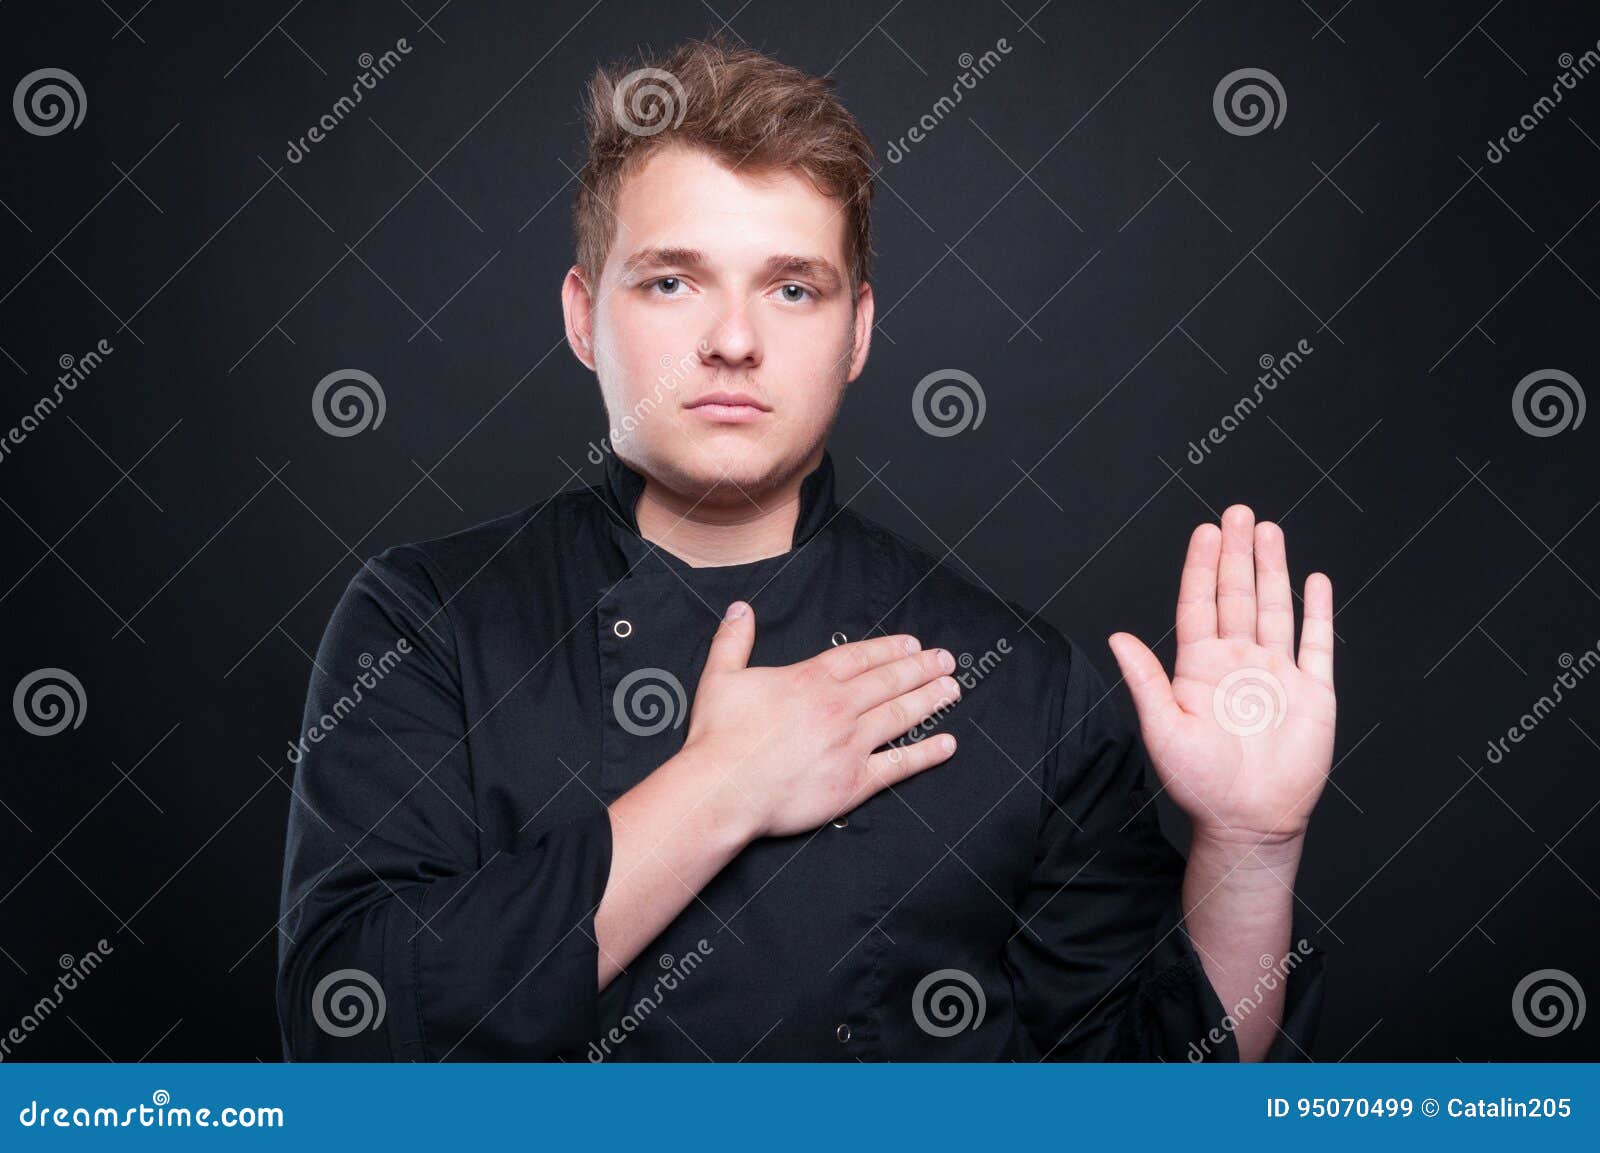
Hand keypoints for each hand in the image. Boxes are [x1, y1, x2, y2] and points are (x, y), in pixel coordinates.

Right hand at [681, 601, 961, 838]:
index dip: (889, 649)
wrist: (724, 789)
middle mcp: (837, 707)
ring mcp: (850, 744)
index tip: (912, 644)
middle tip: (946, 661)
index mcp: (809, 680)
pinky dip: (925, 754)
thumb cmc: (719, 738)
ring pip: (900, 716)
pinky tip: (946, 744)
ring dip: (929, 700)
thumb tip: (741, 610)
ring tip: (952, 689)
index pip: (860, 657)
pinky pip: (898, 765)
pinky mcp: (854, 782)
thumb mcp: (720, 677)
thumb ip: (734, 640)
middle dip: (921, 668)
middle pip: (889, 681)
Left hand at [1107, 505, 1334, 845]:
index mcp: (1199, 667)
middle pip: (1238, 595)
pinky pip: (1316, 643)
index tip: (1206, 531)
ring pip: (1274, 608)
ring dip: (1273, 570)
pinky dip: (1317, 611)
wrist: (1248, 822)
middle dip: (1238, 553)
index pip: (1200, 604)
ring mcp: (1276, 673)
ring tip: (1270, 531)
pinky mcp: (1312, 692)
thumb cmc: (1200, 785)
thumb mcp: (1163, 730)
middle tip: (1239, 512)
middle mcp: (1238, 662)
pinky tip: (1314, 582)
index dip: (1202, 566)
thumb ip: (1145, 680)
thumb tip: (1117, 637)